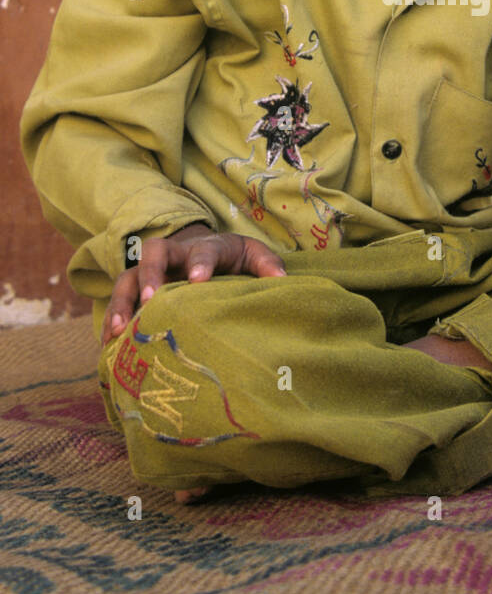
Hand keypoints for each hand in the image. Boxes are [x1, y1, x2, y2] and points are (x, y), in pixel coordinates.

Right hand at [100, 222, 285, 345]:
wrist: (203, 254)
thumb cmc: (231, 260)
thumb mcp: (252, 256)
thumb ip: (267, 265)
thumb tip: (282, 281)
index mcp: (206, 247)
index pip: (204, 250)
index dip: (200, 263)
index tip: (198, 280)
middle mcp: (173, 256)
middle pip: (155, 253)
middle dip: (151, 274)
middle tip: (150, 299)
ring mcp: (150, 273)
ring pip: (128, 278)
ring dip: (122, 303)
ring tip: (119, 331)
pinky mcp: (135, 291)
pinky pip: (118, 302)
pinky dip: (111, 322)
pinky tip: (108, 346)